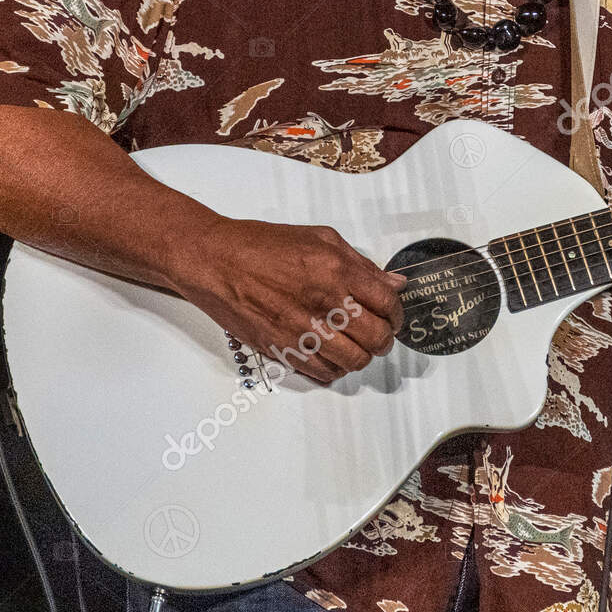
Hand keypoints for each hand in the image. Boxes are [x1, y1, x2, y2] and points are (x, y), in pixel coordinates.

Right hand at [178, 219, 406, 383]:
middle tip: (379, 336)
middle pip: (376, 337)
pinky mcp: (281, 348)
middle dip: (384, 340)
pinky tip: (331, 355)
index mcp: (337, 270)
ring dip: (361, 357)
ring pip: (353, 360)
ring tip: (356, 347)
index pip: (388, 304)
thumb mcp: (320, 238)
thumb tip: (393, 283)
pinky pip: (322, 372)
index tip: (393, 317)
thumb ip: (361, 264)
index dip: (397, 315)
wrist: (214, 260)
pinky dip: (334, 368)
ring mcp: (301, 329)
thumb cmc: (261, 245)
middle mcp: (323, 302)